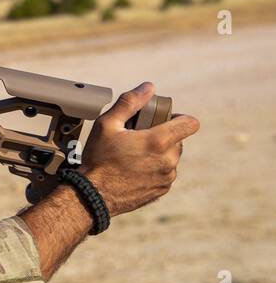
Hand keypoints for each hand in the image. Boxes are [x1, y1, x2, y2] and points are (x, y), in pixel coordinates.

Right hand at [79, 82, 199, 217]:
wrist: (92, 195)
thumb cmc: (98, 159)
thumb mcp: (106, 124)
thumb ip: (130, 102)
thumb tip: (148, 87)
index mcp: (158, 141)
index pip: (190, 124)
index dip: (180, 118)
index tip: (164, 120)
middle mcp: (168, 160)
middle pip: (177, 140)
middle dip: (162, 136)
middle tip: (137, 139)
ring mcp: (166, 177)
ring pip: (171, 158)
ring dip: (158, 154)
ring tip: (132, 157)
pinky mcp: (161, 190)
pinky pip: (165, 174)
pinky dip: (154, 170)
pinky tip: (133, 170)